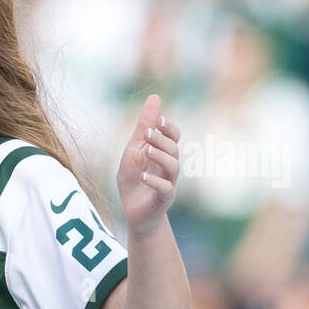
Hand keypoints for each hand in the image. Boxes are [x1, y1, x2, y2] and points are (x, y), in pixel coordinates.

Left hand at [116, 94, 180, 236]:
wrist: (134, 212)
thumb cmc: (134, 179)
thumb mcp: (134, 150)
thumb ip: (144, 126)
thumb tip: (155, 97)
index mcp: (163, 153)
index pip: (174, 136)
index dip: (168, 127)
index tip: (157, 120)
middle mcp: (169, 166)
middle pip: (173, 149)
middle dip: (161, 139)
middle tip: (146, 133)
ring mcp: (168, 182)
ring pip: (173, 166)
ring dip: (160, 156)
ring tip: (147, 150)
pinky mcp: (163, 199)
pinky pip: (165, 188)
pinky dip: (155, 181)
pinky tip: (143, 176)